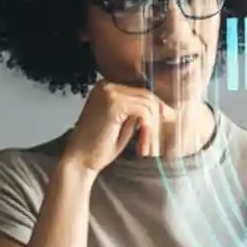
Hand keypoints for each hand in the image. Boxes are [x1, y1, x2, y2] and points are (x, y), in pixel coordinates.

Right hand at [60, 80, 176, 173]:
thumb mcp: (124, 125)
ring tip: (146, 148)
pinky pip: (144, 112)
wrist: (80, 161)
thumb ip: (138, 113)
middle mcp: (107, 85)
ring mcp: (109, 92)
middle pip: (146, 96)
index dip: (156, 109)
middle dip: (157, 119)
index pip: (141, 92)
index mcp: (107, 88)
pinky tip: (142, 146)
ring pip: (147, 104)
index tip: (165, 125)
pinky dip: (148, 131)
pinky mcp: (114, 104)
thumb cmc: (99, 147)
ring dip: (152, 129)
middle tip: (156, 142)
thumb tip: (163, 108)